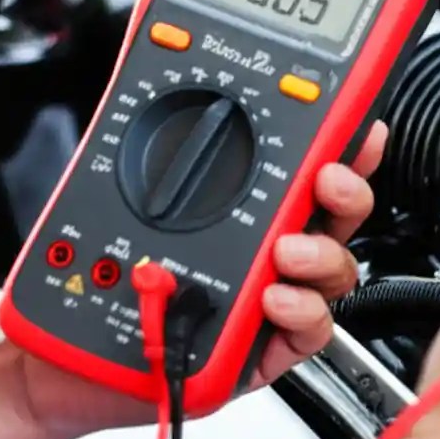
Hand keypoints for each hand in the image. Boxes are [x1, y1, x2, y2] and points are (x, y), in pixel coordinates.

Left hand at [0, 122, 387, 438]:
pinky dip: (302, 312)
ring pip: (335, 273)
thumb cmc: (113, 274)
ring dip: (322, 256)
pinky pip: (311, 330)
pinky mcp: (269, 346)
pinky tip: (274, 299)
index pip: (316, 163)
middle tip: (328, 182)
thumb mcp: (130, 192)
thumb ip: (166, 147)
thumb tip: (175, 85)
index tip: (361, 125)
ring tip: (288, 252)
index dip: (348, 143)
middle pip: (341, 214)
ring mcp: (277, 294)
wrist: (79, 353)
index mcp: (255, 202)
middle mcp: (275, 245)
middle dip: (347, 192)